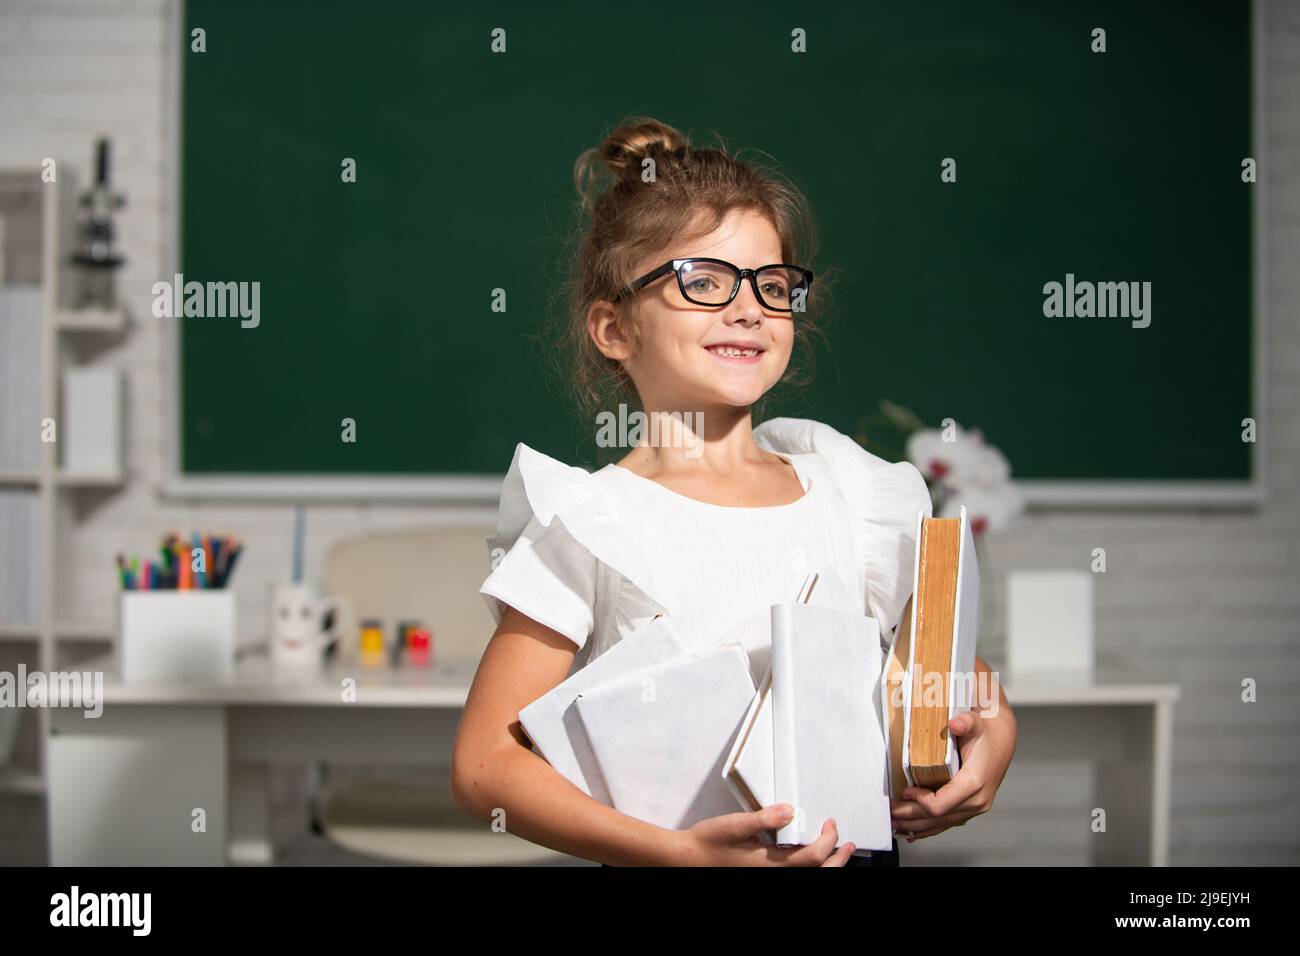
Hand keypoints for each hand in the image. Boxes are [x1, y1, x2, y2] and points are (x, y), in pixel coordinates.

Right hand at [672, 804, 857, 865]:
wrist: (688, 859)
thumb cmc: (709, 842)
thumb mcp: (735, 825)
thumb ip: (763, 818)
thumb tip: (789, 810)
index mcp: (770, 865)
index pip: (812, 857)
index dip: (828, 841)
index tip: (831, 823)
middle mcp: (773, 876)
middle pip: (818, 874)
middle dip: (838, 860)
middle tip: (848, 845)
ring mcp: (769, 877)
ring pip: (808, 877)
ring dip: (828, 866)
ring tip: (838, 853)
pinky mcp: (763, 874)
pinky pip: (795, 874)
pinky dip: (810, 867)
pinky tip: (808, 856)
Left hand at [890, 707, 1015, 842]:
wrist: (1001, 740)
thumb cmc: (985, 733)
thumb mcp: (975, 723)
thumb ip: (966, 722)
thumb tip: (955, 723)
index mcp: (975, 783)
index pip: (941, 804)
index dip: (919, 802)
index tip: (904, 791)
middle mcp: (977, 800)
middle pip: (937, 817)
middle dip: (911, 816)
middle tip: (889, 813)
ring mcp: (976, 807)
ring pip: (941, 824)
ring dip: (916, 825)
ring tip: (895, 823)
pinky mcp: (972, 808)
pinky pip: (948, 823)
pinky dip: (929, 829)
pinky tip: (914, 832)